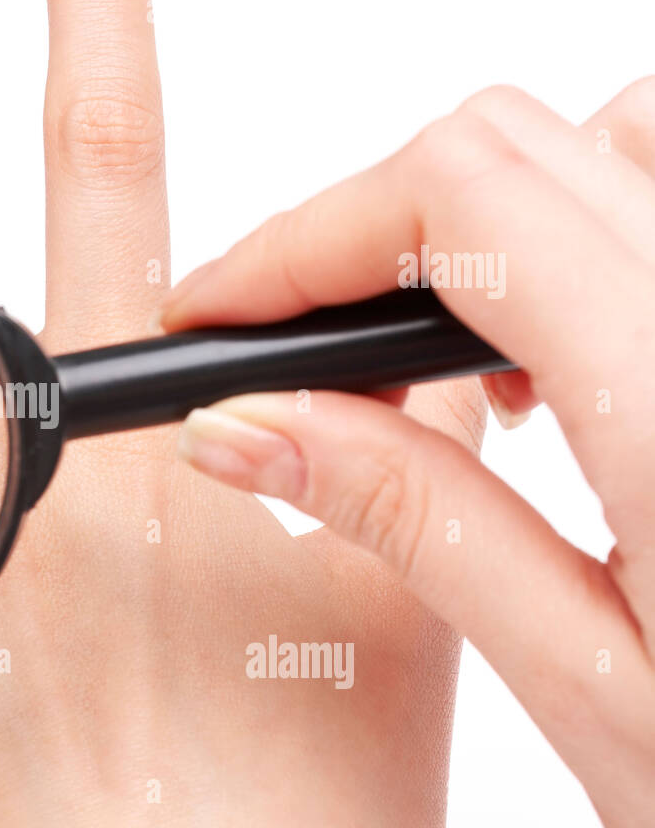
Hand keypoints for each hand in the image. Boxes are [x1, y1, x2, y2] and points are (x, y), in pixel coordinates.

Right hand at [163, 83, 654, 827]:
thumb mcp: (591, 683)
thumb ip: (414, 524)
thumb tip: (252, 428)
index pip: (455, 199)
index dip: (302, 239)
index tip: (222, 314)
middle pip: (512, 144)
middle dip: (365, 229)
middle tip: (302, 350)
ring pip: (605, 145)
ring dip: (478, 220)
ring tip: (444, 367)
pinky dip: (573, 236)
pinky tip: (560, 368)